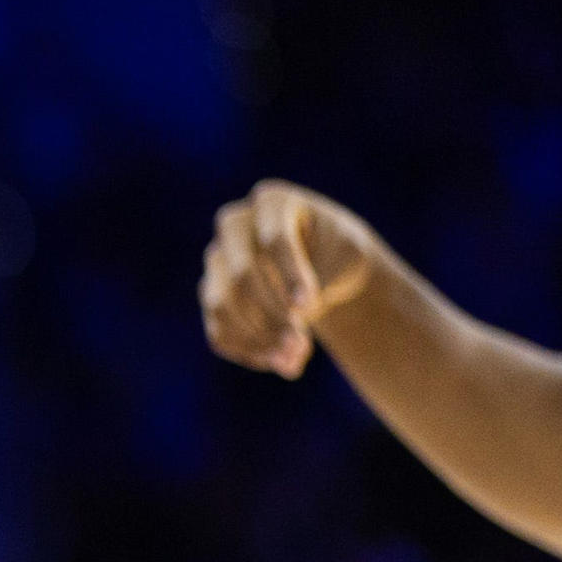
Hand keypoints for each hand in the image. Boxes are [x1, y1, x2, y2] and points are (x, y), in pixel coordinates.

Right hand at [201, 180, 381, 378]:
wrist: (324, 264)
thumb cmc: (339, 253)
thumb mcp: (350, 255)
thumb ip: (327, 283)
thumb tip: (290, 348)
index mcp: (272, 201)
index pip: (272, 240)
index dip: (289, 276)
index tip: (310, 307)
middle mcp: (234, 227)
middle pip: (241, 275)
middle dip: (271, 315)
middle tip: (301, 346)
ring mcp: (217, 261)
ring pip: (223, 305)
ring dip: (258, 338)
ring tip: (293, 360)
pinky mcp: (211, 295)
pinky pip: (218, 330)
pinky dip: (247, 350)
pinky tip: (277, 360)